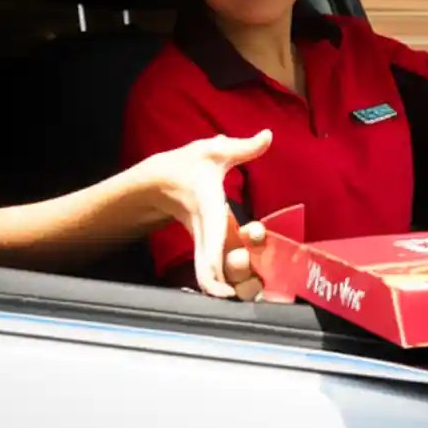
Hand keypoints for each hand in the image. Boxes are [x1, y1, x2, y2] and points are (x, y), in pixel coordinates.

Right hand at [144, 130, 272, 297]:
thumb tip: (269, 135)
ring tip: (251, 290)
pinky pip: (214, 268)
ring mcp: (203, 242)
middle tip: (249, 289)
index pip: (209, 248)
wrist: (159, 180)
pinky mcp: (205, 246)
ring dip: (231, 284)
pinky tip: (242, 286)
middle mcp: (204, 233)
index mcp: (208, 212)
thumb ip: (244, 147)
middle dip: (229, 285)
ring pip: (212, 275)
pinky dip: (226, 279)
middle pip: (210, 272)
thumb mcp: (215, 151)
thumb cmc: (187, 165)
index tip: (225, 292)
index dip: (214, 273)